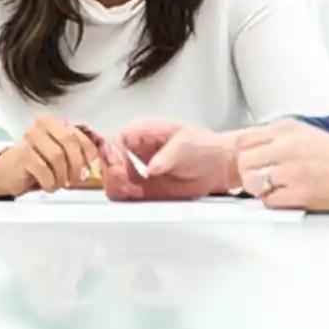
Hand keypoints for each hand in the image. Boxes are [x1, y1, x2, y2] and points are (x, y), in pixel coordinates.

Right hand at [0, 114, 100, 197]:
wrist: (9, 171)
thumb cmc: (38, 163)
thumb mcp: (60, 155)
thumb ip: (77, 154)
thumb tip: (96, 164)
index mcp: (55, 122)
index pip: (79, 135)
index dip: (89, 153)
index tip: (91, 168)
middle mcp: (42, 125)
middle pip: (69, 141)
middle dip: (76, 164)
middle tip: (76, 179)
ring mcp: (30, 138)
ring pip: (57, 156)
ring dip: (62, 175)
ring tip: (59, 183)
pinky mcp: (22, 154)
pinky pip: (43, 169)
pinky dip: (50, 181)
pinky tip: (48, 185)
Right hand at [101, 121, 235, 200]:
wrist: (220, 166)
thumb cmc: (205, 147)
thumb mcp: (185, 145)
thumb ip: (166, 158)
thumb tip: (149, 169)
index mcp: (143, 131)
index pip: (115, 140)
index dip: (112, 154)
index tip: (119, 168)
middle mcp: (136, 149)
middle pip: (108, 160)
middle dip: (113, 174)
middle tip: (128, 185)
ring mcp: (137, 168)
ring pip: (112, 178)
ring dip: (118, 186)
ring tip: (135, 192)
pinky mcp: (143, 187)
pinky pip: (124, 193)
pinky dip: (125, 197)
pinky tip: (136, 196)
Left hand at [235, 119, 328, 210]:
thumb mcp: (304, 132)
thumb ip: (276, 137)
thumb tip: (251, 149)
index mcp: (286, 128)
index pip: (244, 140)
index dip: (244, 154)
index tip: (250, 162)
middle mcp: (286, 147)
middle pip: (244, 162)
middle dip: (248, 172)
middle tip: (260, 177)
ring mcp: (292, 171)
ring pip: (252, 182)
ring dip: (259, 188)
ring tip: (273, 187)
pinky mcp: (299, 194)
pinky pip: (268, 201)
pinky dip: (273, 202)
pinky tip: (286, 196)